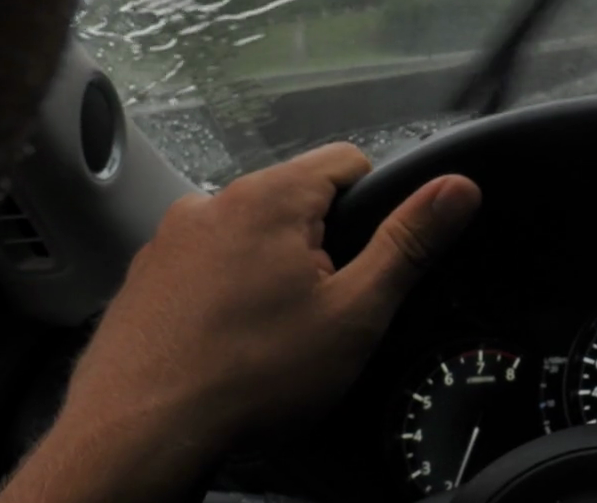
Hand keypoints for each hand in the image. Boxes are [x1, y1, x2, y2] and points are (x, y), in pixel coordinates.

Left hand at [0, 144, 480, 502]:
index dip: (374, 208)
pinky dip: (221, 297)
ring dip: (266, 272)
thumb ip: (409, 243)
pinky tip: (225, 347)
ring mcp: (168, 241)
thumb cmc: (251, 375)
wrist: (138, 434)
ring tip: (269, 339)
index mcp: (270, 197)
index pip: (347, 162)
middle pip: (293, 203)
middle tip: (321, 314)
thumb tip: (458, 187)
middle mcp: (211, 203)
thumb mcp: (355, 312)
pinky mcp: (141, 279)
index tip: (367, 264)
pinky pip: (202, 270)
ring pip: (246, 239)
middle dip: (316, 249)